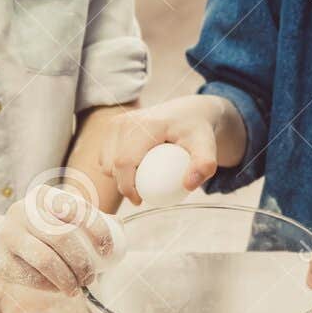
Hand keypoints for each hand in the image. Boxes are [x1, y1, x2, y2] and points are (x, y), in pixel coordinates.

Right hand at [0, 184, 114, 295]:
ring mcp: (8, 234)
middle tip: (90, 278)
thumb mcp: (57, 218)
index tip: (107, 251)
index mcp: (43, 197)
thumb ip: (87, 219)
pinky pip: (32, 277)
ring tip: (76, 288)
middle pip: (62, 238)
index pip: (77, 210)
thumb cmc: (37, 232)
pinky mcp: (0, 260)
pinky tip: (58, 289)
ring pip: (46, 260)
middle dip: (82, 262)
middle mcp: (23, 211)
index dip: (97, 230)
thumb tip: (121, 225)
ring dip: (67, 279)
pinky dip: (50, 287)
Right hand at [98, 102, 219, 203]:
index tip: (140, 201)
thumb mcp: (207, 147)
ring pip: (105, 160)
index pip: (124, 161)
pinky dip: (114, 166)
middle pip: (112, 163)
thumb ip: (204, 165)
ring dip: (117, 176)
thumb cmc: (197, 131)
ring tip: (140, 178)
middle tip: (142, 193)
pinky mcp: (113, 124)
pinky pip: (104, 154)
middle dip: (123, 185)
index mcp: (147, 124)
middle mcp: (127, 120)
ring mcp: (117, 121)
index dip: (127, 187)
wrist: (189, 112)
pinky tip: (133, 168)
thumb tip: (188, 185)